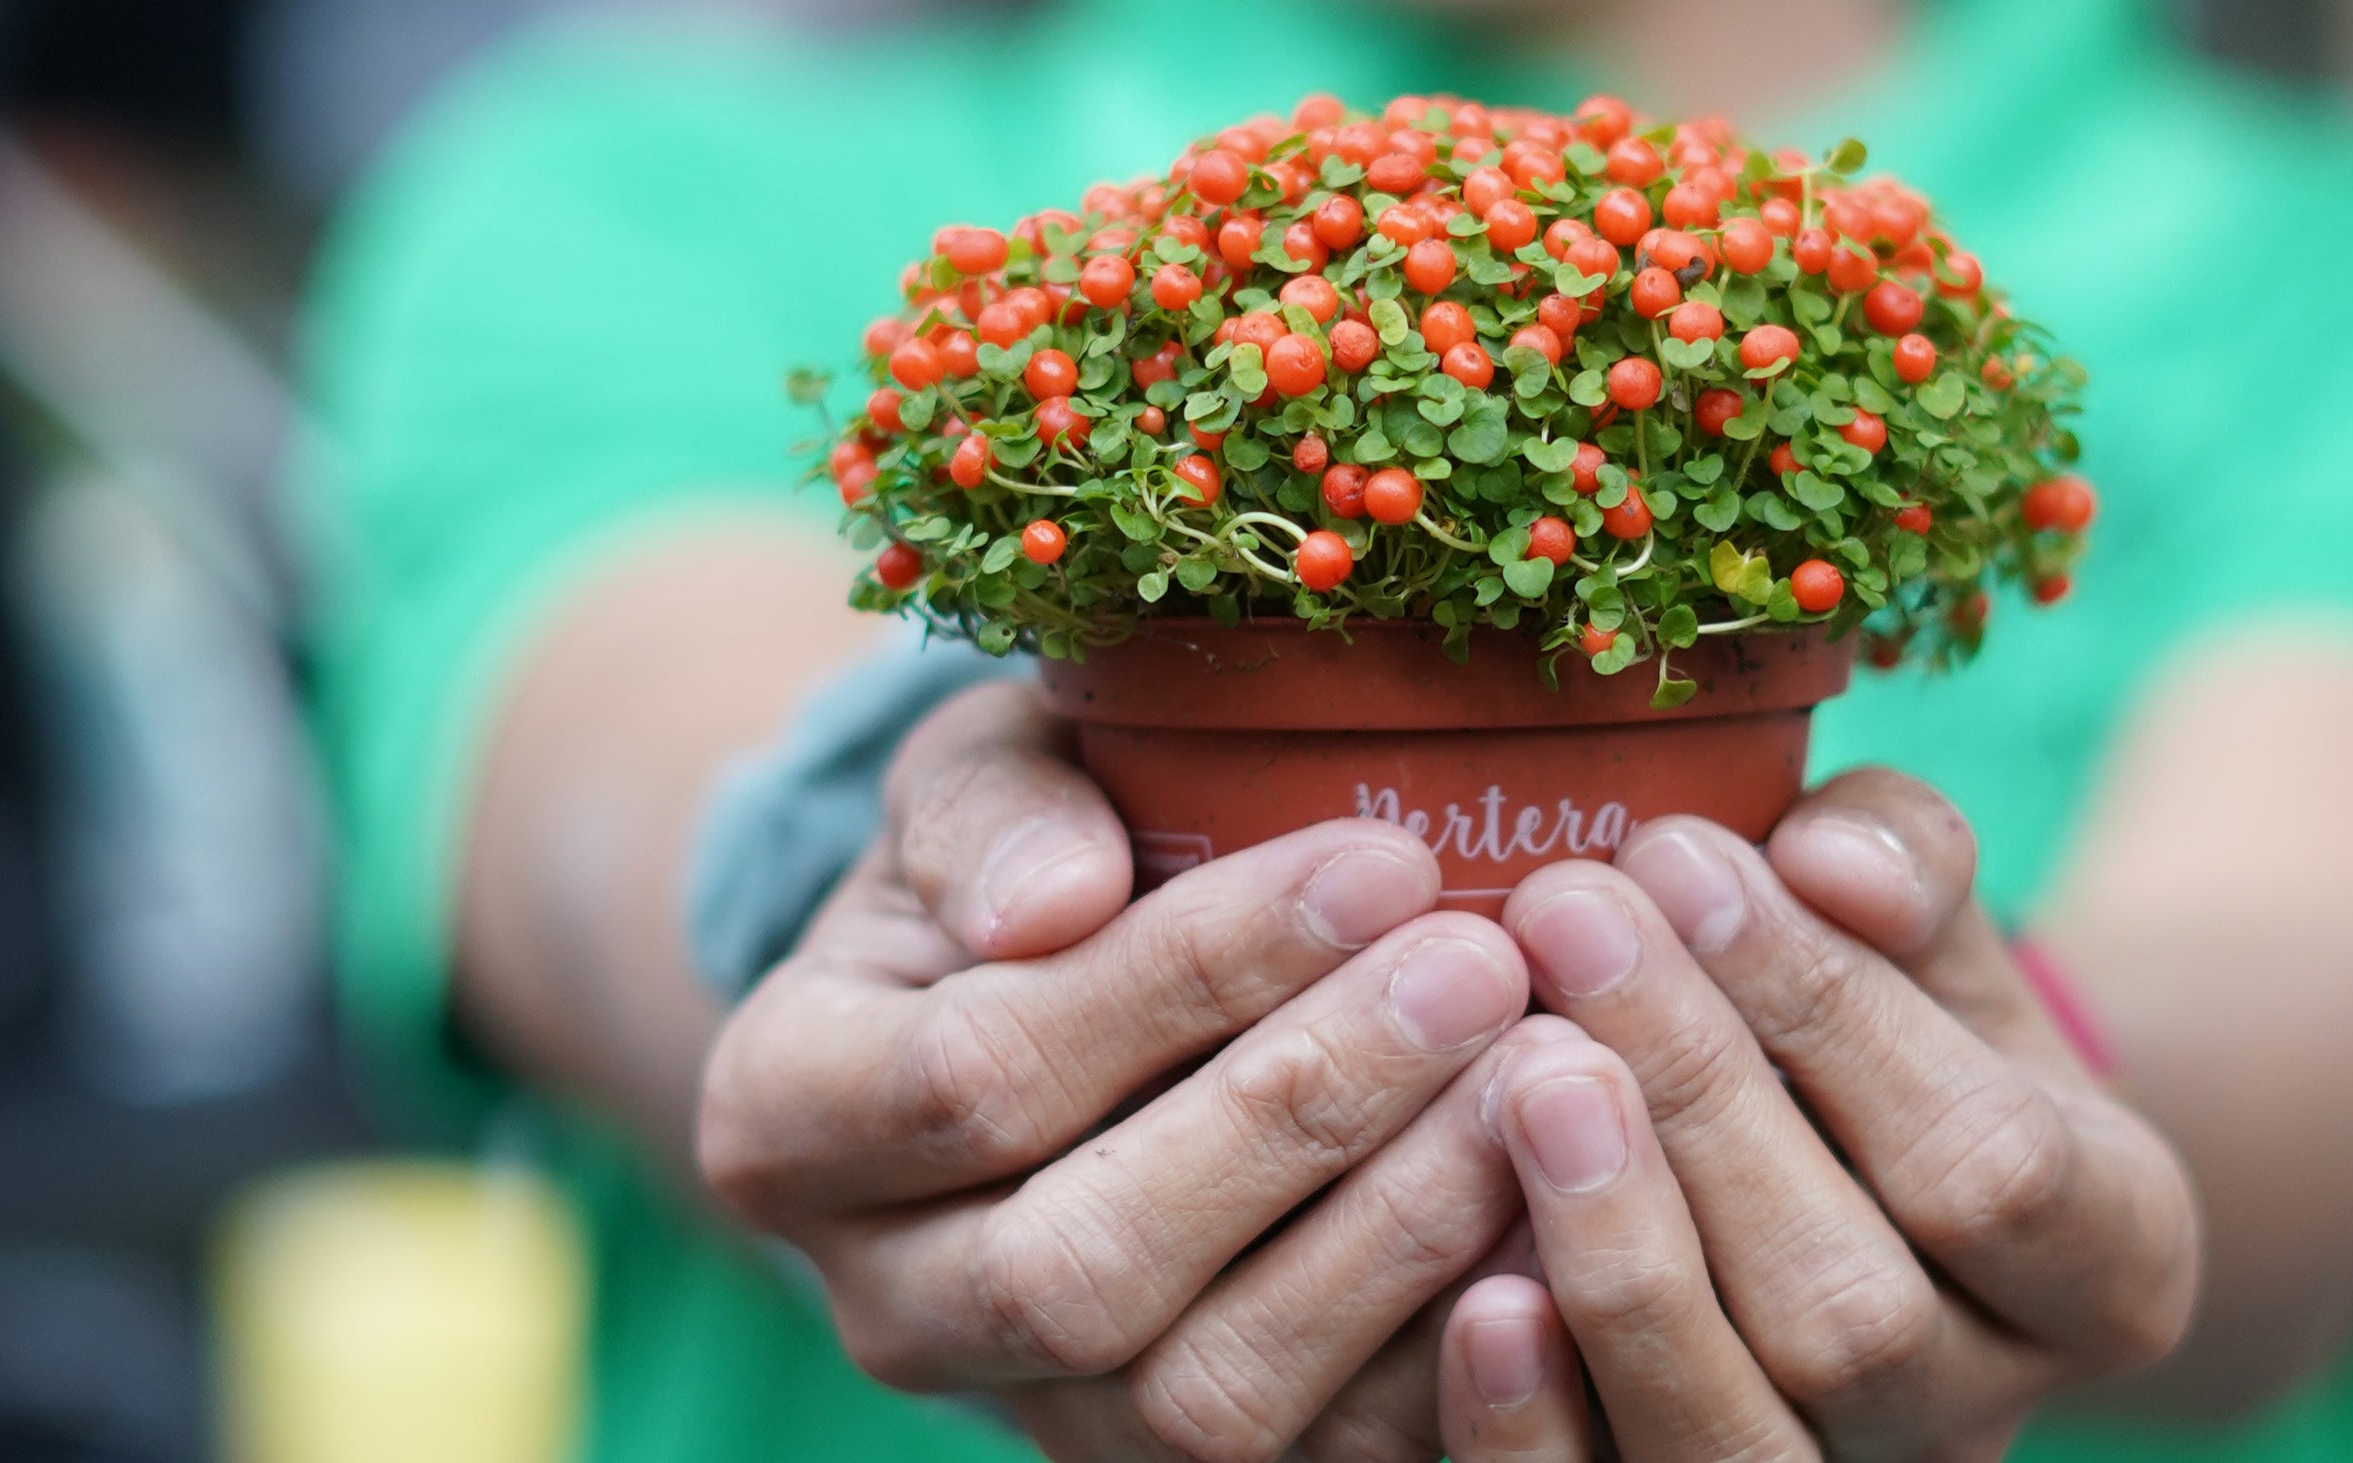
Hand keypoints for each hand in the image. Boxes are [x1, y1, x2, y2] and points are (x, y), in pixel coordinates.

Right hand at [694, 681, 1536, 1459]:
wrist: (1033, 1007)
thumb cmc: (1021, 858)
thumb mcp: (974, 779)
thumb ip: (992, 811)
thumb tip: (1054, 896)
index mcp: (789, 1119)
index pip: (980, 1072)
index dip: (1190, 975)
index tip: (1384, 859)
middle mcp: (885, 1306)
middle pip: (1083, 1266)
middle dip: (1303, 1112)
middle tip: (1487, 971)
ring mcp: (1032, 1415)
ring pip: (1204, 1397)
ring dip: (1394, 1241)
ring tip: (1547, 1080)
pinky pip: (1323, 1460)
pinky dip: (1452, 1359)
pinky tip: (1563, 1217)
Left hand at [1439, 771, 2202, 1460]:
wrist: (1855, 1182)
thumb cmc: (1894, 1029)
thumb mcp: (1939, 935)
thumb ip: (1905, 867)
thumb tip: (1831, 856)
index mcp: (2106, 1268)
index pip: (1987, 1167)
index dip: (1831, 1012)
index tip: (1677, 853)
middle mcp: (1981, 1413)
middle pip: (1851, 1311)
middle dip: (1698, 1099)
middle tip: (1564, 916)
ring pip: (1736, 1436)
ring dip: (1617, 1252)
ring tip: (1516, 1069)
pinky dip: (1531, 1421)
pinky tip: (1466, 1287)